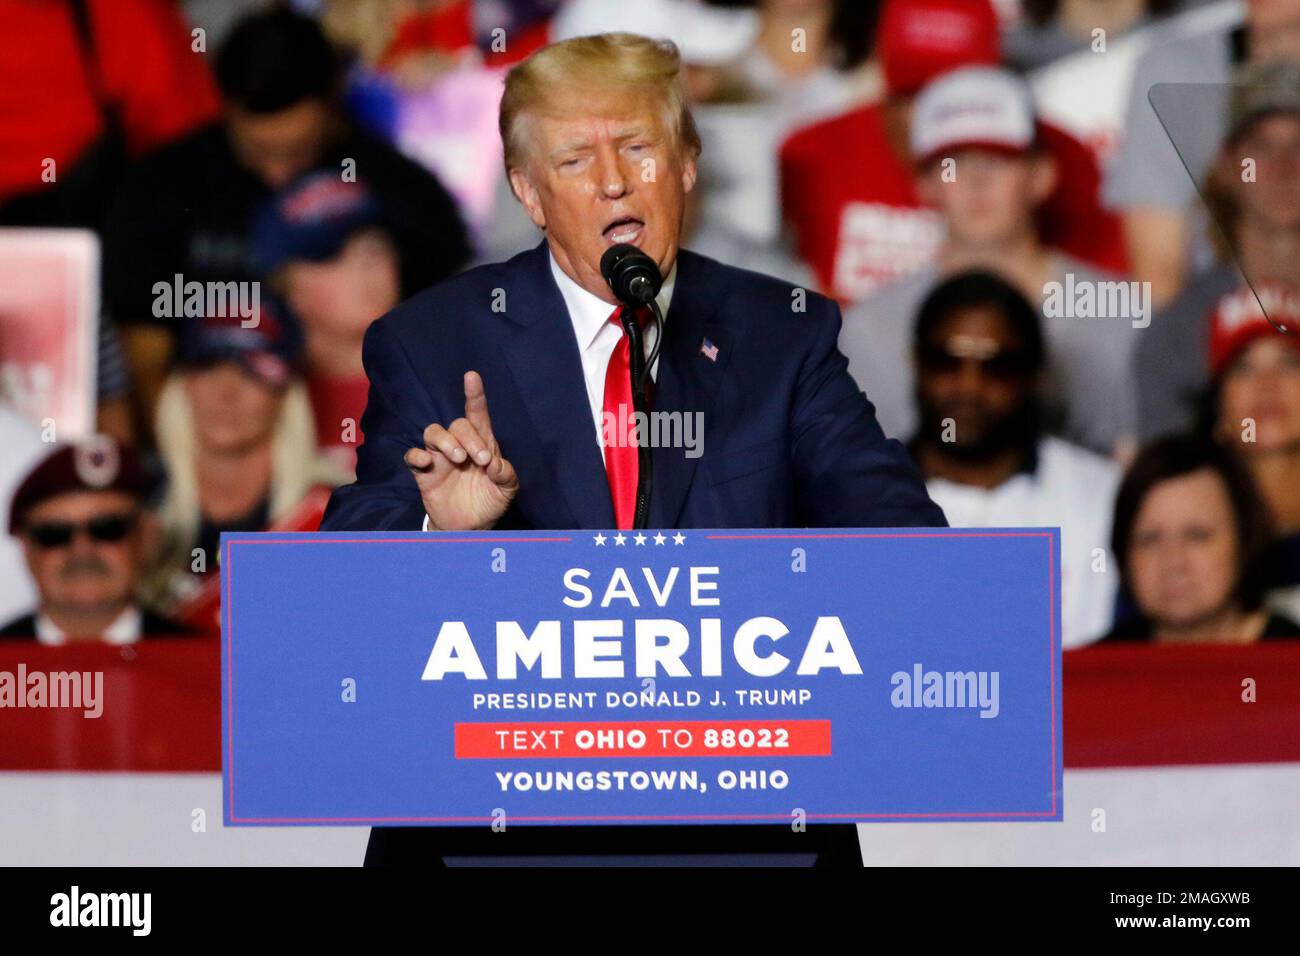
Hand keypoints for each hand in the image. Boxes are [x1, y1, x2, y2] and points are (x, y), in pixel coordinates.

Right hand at [404, 371, 518, 529]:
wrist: (470, 527)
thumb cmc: (489, 501)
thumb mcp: (507, 490)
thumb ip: (506, 475)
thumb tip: (494, 464)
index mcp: (482, 444)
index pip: (477, 414)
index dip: (474, 395)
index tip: (471, 376)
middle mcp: (460, 445)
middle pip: (458, 424)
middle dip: (470, 438)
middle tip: (480, 460)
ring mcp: (440, 457)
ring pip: (434, 432)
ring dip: (446, 441)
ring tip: (458, 459)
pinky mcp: (424, 472)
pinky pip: (413, 455)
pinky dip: (417, 455)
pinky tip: (428, 464)